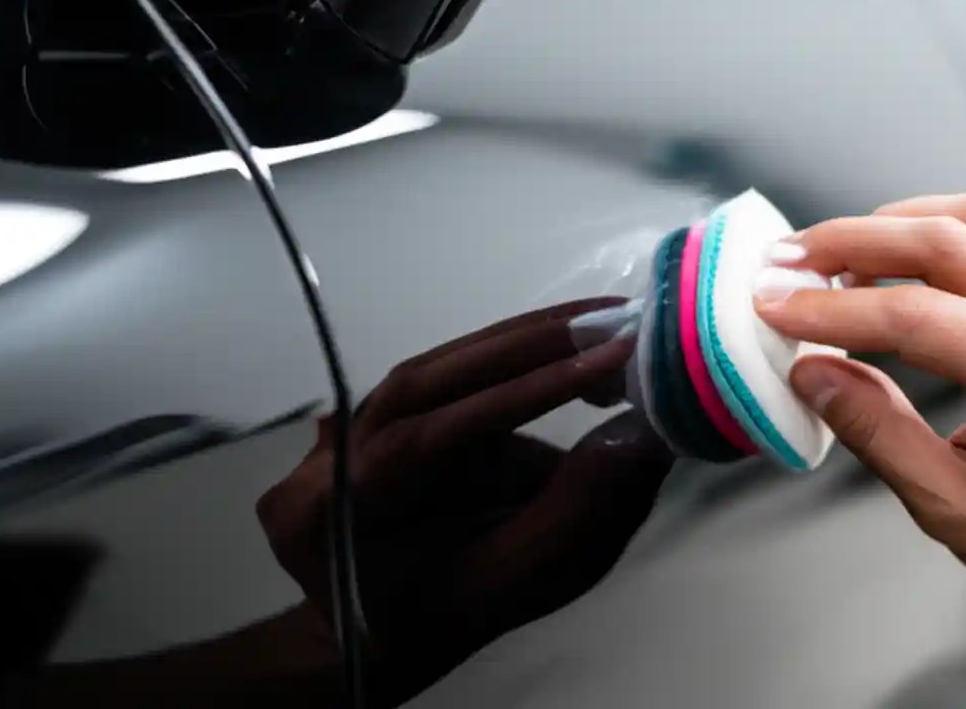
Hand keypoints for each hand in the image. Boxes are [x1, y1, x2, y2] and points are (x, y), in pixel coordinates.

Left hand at [256, 298, 672, 703]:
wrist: (363, 642)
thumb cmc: (434, 628)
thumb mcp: (508, 587)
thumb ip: (569, 517)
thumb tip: (642, 437)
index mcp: (333, 512)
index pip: (431, 434)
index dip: (523, 396)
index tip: (604, 365)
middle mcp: (323, 458)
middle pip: (428, 378)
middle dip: (529, 347)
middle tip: (616, 321)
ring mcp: (341, 431)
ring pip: (438, 367)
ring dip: (524, 344)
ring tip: (603, 328)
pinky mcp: (373, 416)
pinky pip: (444, 376)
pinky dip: (507, 362)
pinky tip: (566, 348)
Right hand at [753, 192, 965, 603]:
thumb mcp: (955, 509)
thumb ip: (879, 435)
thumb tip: (814, 377)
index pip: (913, 317)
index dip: (829, 310)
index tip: (772, 307)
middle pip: (938, 241)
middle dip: (844, 244)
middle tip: (781, 264)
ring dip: (885, 225)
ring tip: (825, 256)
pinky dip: (926, 227)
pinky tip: (884, 254)